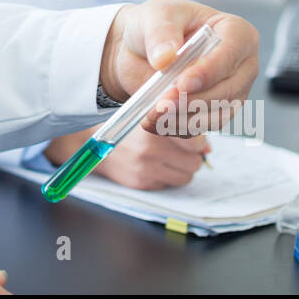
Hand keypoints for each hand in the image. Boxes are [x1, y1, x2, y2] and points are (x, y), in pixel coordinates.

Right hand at [45, 126, 209, 189]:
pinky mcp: (141, 183)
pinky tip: (156, 164)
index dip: (198, 140)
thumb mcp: (151, 114)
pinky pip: (170, 184)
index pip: (195, 141)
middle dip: (193, 156)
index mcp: (154, 126)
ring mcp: (145, 169)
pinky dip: (168, 175)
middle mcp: (150, 149)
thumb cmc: (127, 124)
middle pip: (195, 162)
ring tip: (171, 157)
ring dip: (183, 168)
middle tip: (182, 149)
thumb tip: (207, 147)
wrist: (91, 139)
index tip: (193, 138)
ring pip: (186, 176)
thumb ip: (180, 125)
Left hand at [98, 0, 259, 133]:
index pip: (231, 54)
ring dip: (182, 119)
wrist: (140, 48)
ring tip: (152, 115)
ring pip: (215, 115)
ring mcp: (231, 92)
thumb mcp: (155, 15)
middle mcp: (241, 65)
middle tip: (161, 104)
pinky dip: (176, 128)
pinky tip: (154, 122)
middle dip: (191, 101)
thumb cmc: (157, 24)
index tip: (182, 83)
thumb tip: (165, 57)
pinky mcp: (214, 113)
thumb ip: (161, 33)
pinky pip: (200, 127)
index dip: (208, 72)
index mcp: (236, 32)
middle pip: (226, 90)